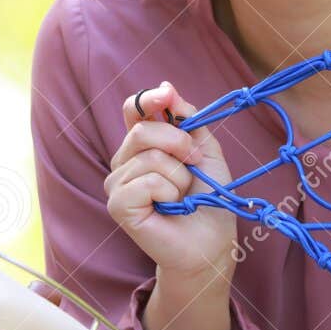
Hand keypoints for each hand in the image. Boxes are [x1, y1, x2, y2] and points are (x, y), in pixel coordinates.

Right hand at [106, 81, 236, 288]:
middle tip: (194, 165)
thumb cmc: (208, 197)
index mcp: (142, 145)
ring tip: (182, 195)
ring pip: (148, 158)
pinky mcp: (118, 206)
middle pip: (142, 131)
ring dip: (179, 176)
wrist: (213, 241)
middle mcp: (124, 162)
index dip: (148, 99)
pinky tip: (171, 207)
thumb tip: (166, 87)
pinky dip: (168, 192)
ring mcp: (117, 184)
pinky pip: (145, 182)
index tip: (167, 98)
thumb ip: (187, 119)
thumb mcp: (205, 149)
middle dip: (179, 144)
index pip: (133, 109)